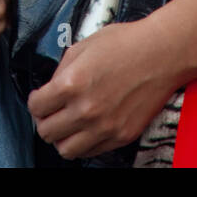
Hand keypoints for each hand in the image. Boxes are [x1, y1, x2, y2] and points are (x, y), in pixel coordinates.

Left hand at [27, 20, 177, 159]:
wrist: (162, 53)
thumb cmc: (127, 43)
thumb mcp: (84, 45)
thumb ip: (63, 69)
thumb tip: (52, 86)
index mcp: (72, 83)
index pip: (36, 106)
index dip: (35, 101)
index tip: (39, 99)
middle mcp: (85, 109)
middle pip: (46, 132)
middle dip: (44, 120)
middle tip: (50, 112)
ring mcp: (104, 126)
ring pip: (66, 150)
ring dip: (62, 137)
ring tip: (68, 124)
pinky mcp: (121, 136)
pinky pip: (91, 152)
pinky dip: (84, 143)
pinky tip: (87, 128)